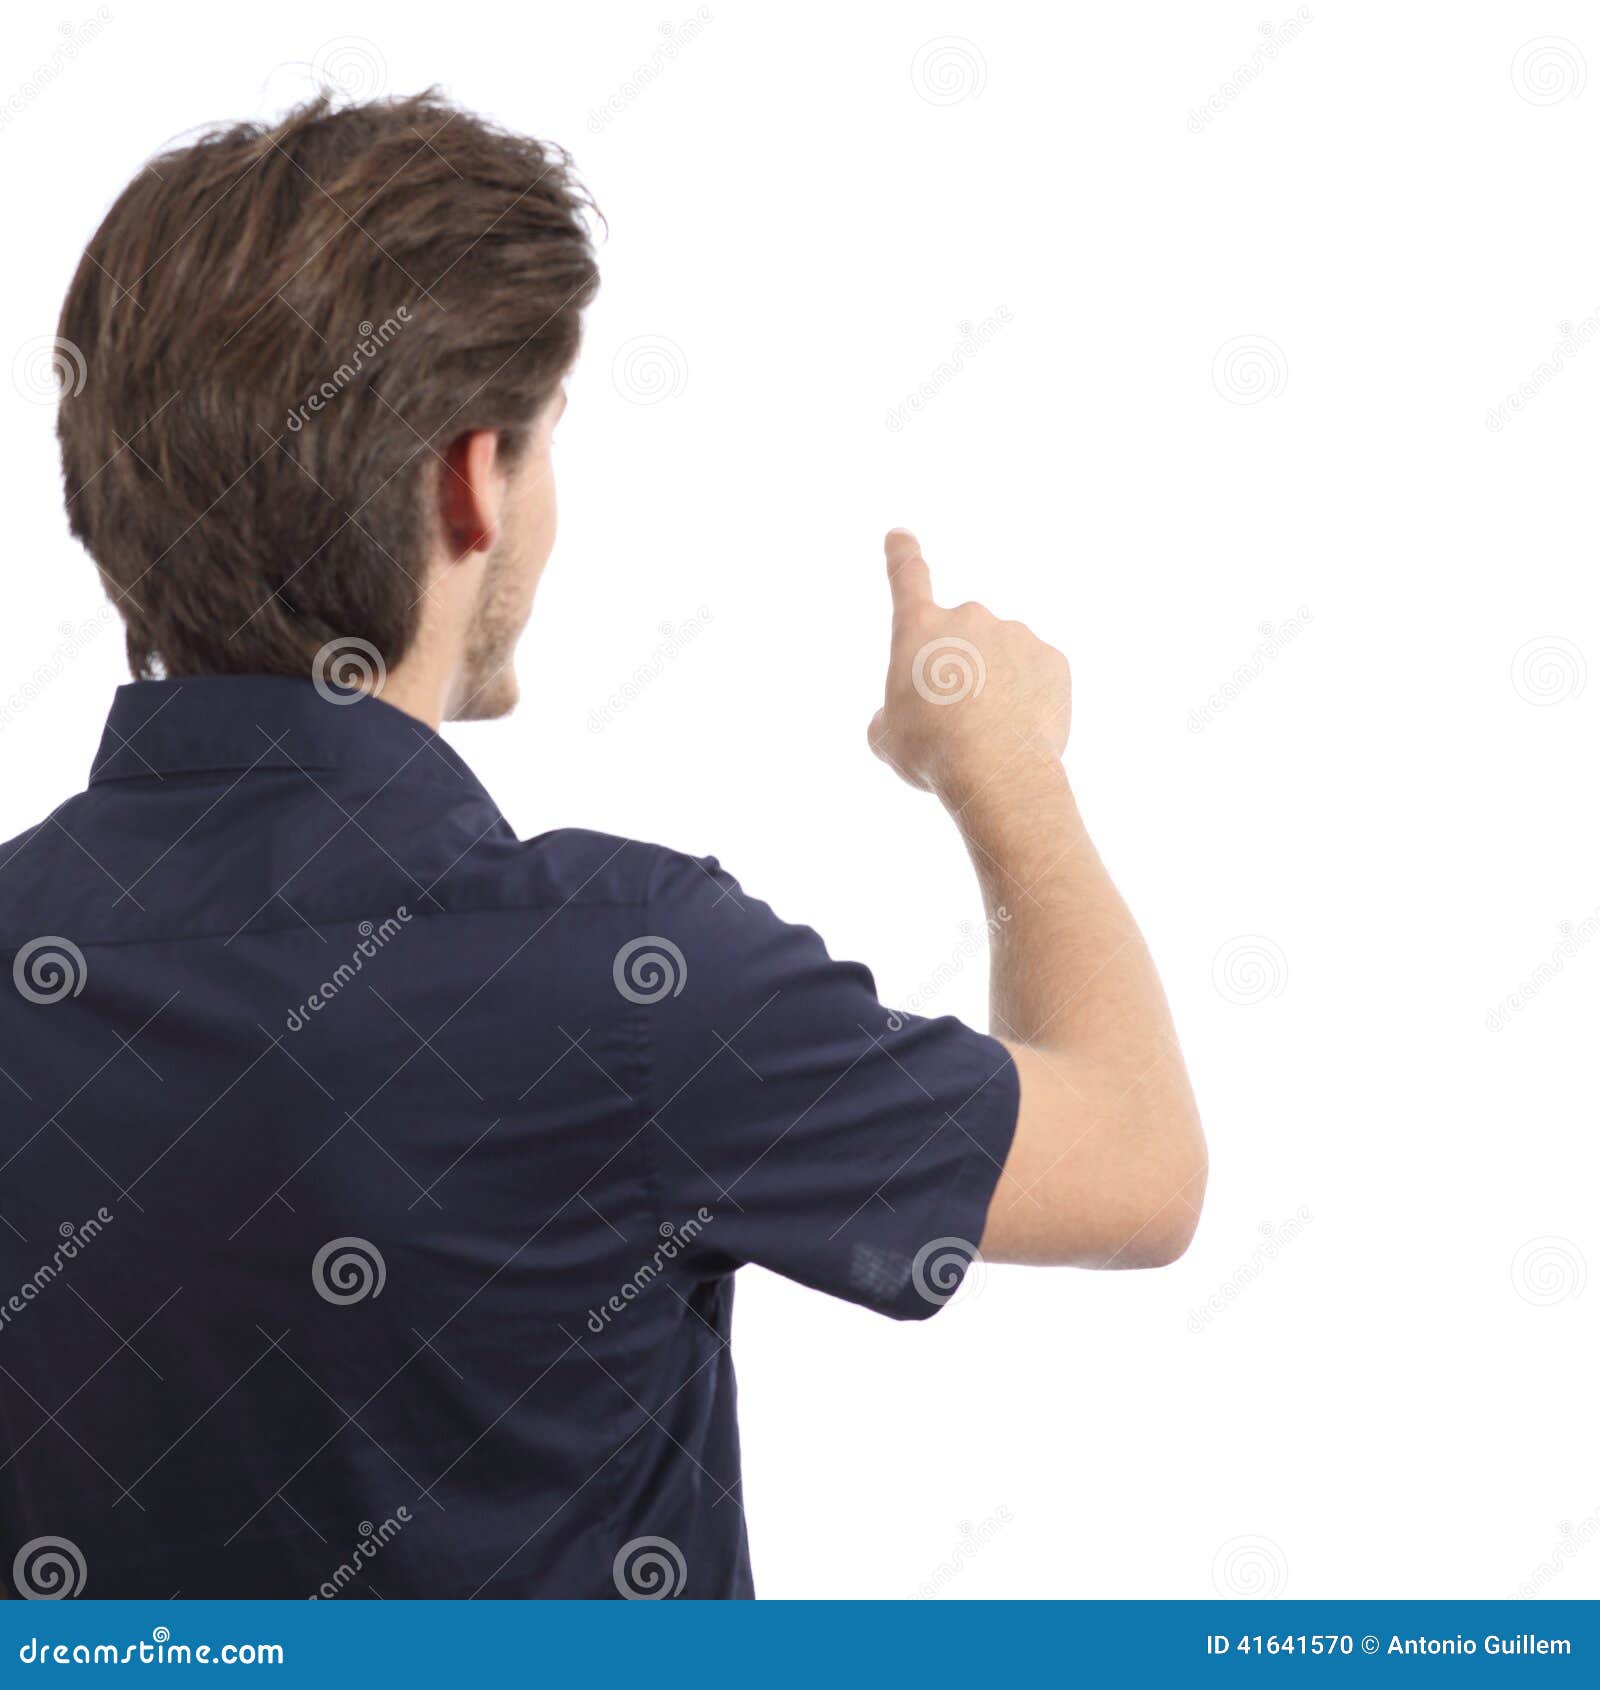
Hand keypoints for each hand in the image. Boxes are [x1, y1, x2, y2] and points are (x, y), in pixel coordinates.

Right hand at [867, 528, 1070, 802]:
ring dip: (995, 684)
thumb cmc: (932, 754)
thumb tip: (904, 712)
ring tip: (989, 733)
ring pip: (1001, 657)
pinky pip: (1035, 675)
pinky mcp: (1053, 659)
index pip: (907, 577)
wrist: (998, 772)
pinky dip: (1028, 698)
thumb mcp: (887, 737)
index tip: (900, 535)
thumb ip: (891, 712)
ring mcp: (1016, 634)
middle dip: (958, 668)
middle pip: (960, 639)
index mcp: (920, 629)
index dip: (902, 555)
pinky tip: (1019, 730)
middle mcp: (969, 618)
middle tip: (955, 716)